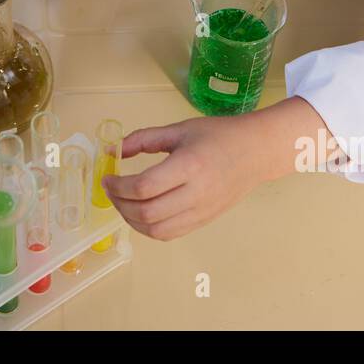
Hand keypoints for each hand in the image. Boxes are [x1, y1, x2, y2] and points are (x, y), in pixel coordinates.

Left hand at [101, 98, 327, 239]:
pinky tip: (142, 213)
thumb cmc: (218, 136)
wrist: (256, 152)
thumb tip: (113, 150)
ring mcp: (202, 211)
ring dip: (132, 220)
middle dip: (120, 204)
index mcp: (189, 165)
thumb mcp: (179, 129)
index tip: (107, 178)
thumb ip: (144, 139)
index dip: (118, 186)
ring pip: (156, 231)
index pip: (145, 186)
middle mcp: (196, 193)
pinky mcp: (204, 221)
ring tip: (124, 203)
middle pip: (147, 213)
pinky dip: (149, 228)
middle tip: (112, 191)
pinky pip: (170, 234)